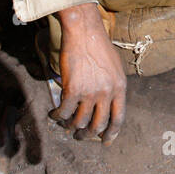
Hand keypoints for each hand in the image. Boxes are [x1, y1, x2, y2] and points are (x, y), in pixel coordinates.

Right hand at [51, 3, 127, 142]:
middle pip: (98, 124)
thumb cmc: (98, 46)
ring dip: (71, 126)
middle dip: (88, 135)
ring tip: (66, 125)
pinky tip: (54, 115)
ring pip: (80, 121)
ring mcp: (90, 92)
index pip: (118, 118)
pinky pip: (64, 112)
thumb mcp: (114, 67)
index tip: (105, 141)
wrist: (84, 32)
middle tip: (81, 136)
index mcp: (120, 87)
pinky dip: (57, 117)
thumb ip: (113, 86)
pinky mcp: (73, 89)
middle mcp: (107, 92)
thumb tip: (106, 105)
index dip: (111, 133)